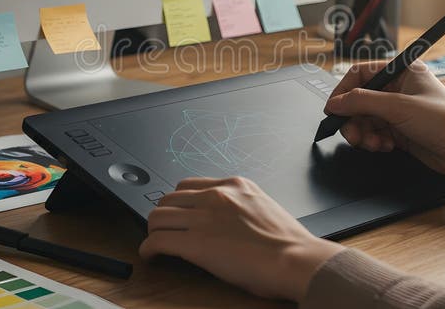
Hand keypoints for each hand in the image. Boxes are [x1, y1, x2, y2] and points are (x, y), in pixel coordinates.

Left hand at [138, 177, 343, 300]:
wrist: (296, 259)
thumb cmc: (289, 243)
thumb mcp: (263, 208)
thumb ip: (240, 207)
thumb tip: (226, 221)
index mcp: (235, 185)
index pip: (189, 185)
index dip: (178, 201)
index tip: (177, 212)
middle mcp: (216, 196)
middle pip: (169, 198)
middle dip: (163, 215)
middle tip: (162, 229)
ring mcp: (204, 218)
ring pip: (157, 216)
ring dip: (153, 230)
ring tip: (155, 242)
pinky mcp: (196, 243)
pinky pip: (157, 240)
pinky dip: (148, 249)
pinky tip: (150, 255)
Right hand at [324, 60, 444, 177]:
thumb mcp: (398, 107)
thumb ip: (362, 102)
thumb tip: (336, 103)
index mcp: (401, 70)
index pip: (360, 74)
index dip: (344, 91)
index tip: (334, 108)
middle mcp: (398, 88)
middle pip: (359, 100)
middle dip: (354, 119)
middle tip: (352, 133)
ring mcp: (398, 110)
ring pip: (364, 119)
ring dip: (363, 133)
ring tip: (372, 143)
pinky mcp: (399, 130)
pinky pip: (373, 133)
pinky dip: (373, 141)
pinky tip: (385, 146)